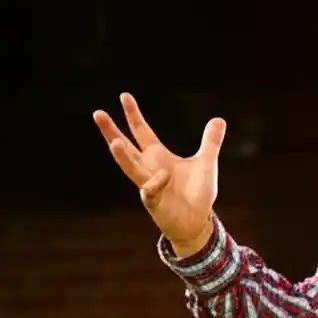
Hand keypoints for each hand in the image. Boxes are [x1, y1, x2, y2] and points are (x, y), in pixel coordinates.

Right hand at [93, 93, 224, 255]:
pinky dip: (155, 183)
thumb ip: (210, 142)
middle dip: (111, 131)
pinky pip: (149, 190)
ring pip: (130, 168)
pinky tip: (163, 176)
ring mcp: (148, 185)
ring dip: (122, 156)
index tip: (124, 96)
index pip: (141, 131)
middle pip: (125, 146)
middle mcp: (148, 168)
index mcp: (157, 156)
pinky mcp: (153, 202)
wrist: (197, 221)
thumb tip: (219, 119)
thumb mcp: (206, 162)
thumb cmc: (197, 193)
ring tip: (114, 142)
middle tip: (97, 113)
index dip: (133, 115)